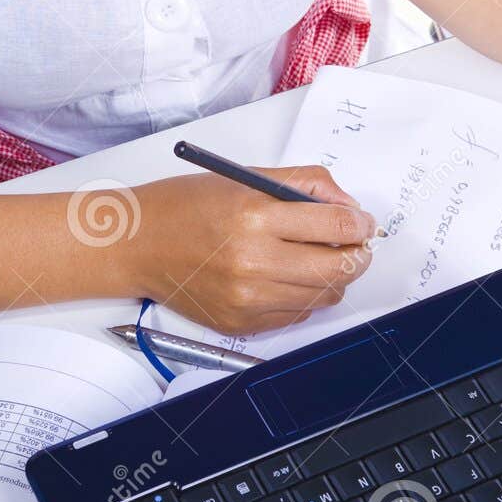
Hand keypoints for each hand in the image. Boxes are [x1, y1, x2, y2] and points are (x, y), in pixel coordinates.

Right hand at [128, 164, 377, 337]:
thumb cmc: (185, 206)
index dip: (361, 224)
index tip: (364, 223)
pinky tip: (289, 276)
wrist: (136, 245)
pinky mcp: (241, 323)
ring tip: (321, 258)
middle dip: (358, 254)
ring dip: (334, 277)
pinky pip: (297, 314)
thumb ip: (303, 185)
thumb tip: (348, 207)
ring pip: (323, 296)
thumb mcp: (245, 177)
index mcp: (255, 217)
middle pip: (338, 268)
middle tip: (356, 244)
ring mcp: (247, 299)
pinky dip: (304, 296)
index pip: (336, 225)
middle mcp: (253, 262)